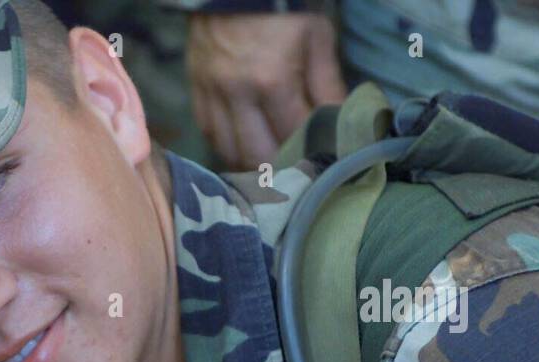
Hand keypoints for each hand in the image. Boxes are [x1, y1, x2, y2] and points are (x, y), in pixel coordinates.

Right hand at [186, 12, 346, 170]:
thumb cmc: (283, 6)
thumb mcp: (316, 37)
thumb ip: (327, 84)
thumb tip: (341, 121)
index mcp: (271, 80)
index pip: (295, 134)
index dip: (313, 150)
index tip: (326, 157)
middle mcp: (236, 94)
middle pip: (258, 154)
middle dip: (282, 166)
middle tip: (299, 168)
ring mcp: (212, 93)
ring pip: (230, 150)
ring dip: (252, 161)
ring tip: (273, 161)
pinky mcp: (196, 89)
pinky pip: (209, 132)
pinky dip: (228, 145)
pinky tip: (244, 144)